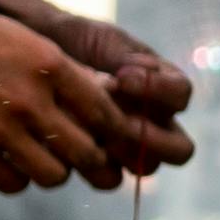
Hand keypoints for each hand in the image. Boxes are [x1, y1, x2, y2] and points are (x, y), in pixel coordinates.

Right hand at [0, 0, 197, 192]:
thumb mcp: (25, 39)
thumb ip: (63, 72)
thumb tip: (102, 100)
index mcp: (50, 65)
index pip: (104, 112)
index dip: (119, 133)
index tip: (121, 141)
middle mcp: (31, 100)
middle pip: (88, 153)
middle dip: (100, 166)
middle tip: (102, 170)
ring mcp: (2, 130)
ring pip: (55, 176)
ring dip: (57, 172)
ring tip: (49, 161)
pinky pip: (15, 185)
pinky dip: (19, 179)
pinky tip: (14, 165)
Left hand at [14, 0, 201, 153]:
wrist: (37, 53)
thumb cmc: (76, 42)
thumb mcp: (102, 41)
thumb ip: (123, 57)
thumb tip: (140, 77)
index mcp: (160, 86)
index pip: (181, 95)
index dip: (160, 90)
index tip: (123, 78)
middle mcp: (154, 121)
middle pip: (180, 148)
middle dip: (154, 138)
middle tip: (121, 123)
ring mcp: (128, 146)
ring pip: (147, 167)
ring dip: (125, 153)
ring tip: (94, 134)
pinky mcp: (98, 164)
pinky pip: (107, 178)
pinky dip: (93, 164)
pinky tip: (70, 144)